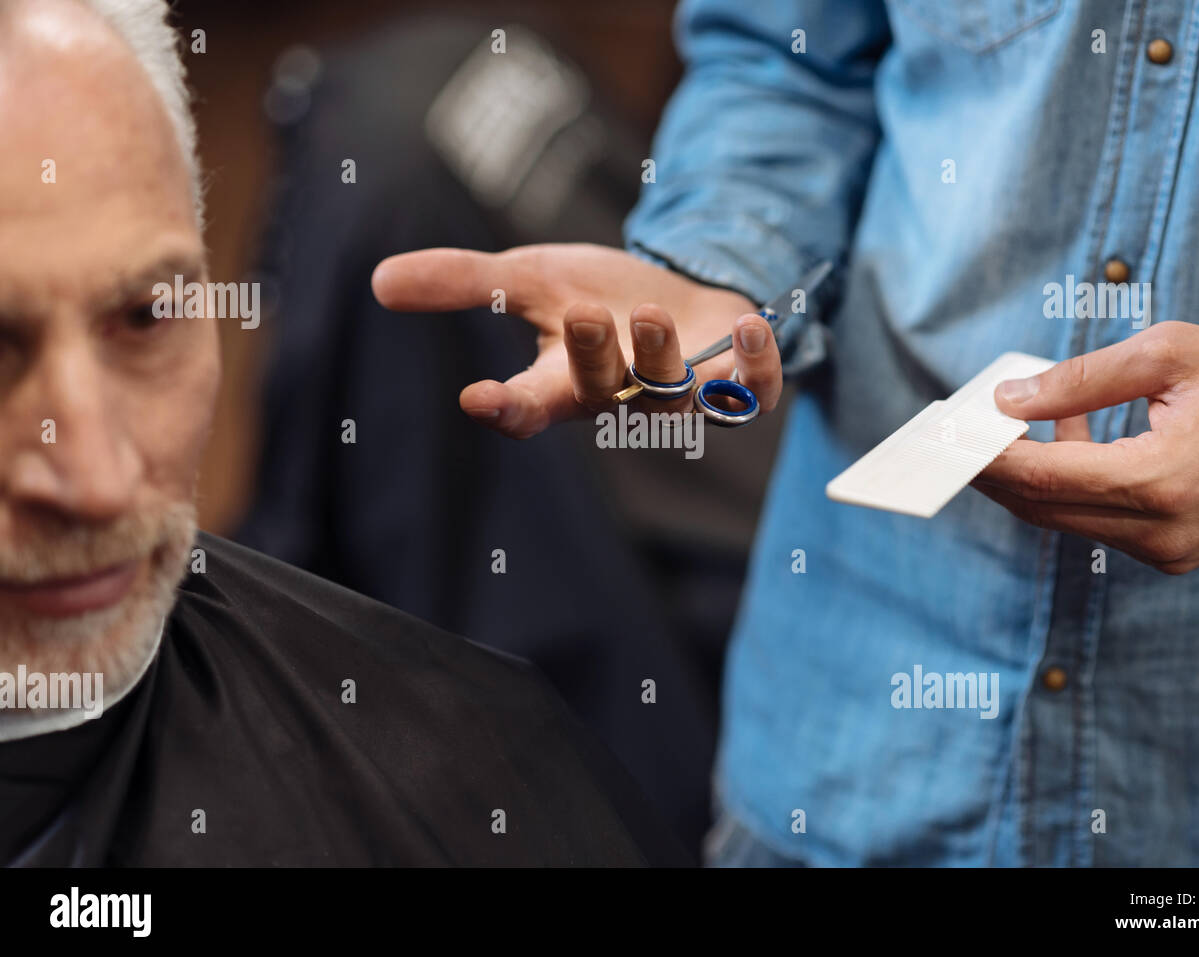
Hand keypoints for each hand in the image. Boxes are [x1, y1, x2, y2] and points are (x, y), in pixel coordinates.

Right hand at [370, 243, 781, 437]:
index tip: (477, 399)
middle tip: (579, 314)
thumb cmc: (603, 299)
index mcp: (565, 382)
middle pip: (603, 391)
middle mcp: (624, 396)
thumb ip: (463, 282)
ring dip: (662, 358)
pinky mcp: (738, 384)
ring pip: (671, 393)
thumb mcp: (529, 279)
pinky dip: (755, 366)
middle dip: (592, 356)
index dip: (505, 409)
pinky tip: (752, 328)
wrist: (684, 297)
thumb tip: (379, 280)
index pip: (527, 407)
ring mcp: (684, 395)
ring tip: (653, 314)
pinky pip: (751, 391)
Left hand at [974, 321, 1198, 573]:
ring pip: (1068, 519)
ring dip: (1034, 476)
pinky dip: (1074, 488)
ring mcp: (1171, 553)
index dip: (985, 459)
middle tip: (957, 436)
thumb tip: (1008, 398)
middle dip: (994, 472)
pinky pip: (1101, 524)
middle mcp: (1161, 532)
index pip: (1041, 477)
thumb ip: (1082, 379)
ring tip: (1018, 423)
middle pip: (1043, 507)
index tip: (942, 439)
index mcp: (1160, 482)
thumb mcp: (1174, 354)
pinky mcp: (1178, 555)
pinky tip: (1076, 441)